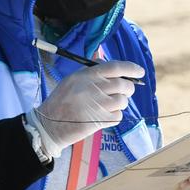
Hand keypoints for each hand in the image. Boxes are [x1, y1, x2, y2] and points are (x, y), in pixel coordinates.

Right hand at [29, 60, 144, 154]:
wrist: (50, 124)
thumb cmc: (62, 101)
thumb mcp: (72, 80)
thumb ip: (91, 72)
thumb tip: (110, 65)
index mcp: (86, 75)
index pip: (114, 67)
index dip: (131, 68)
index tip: (140, 71)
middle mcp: (93, 88)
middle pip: (123, 84)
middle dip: (128, 88)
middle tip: (124, 92)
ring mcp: (98, 105)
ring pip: (123, 101)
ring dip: (120, 103)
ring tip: (107, 106)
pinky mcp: (100, 120)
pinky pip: (118, 116)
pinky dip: (114, 116)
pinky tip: (102, 116)